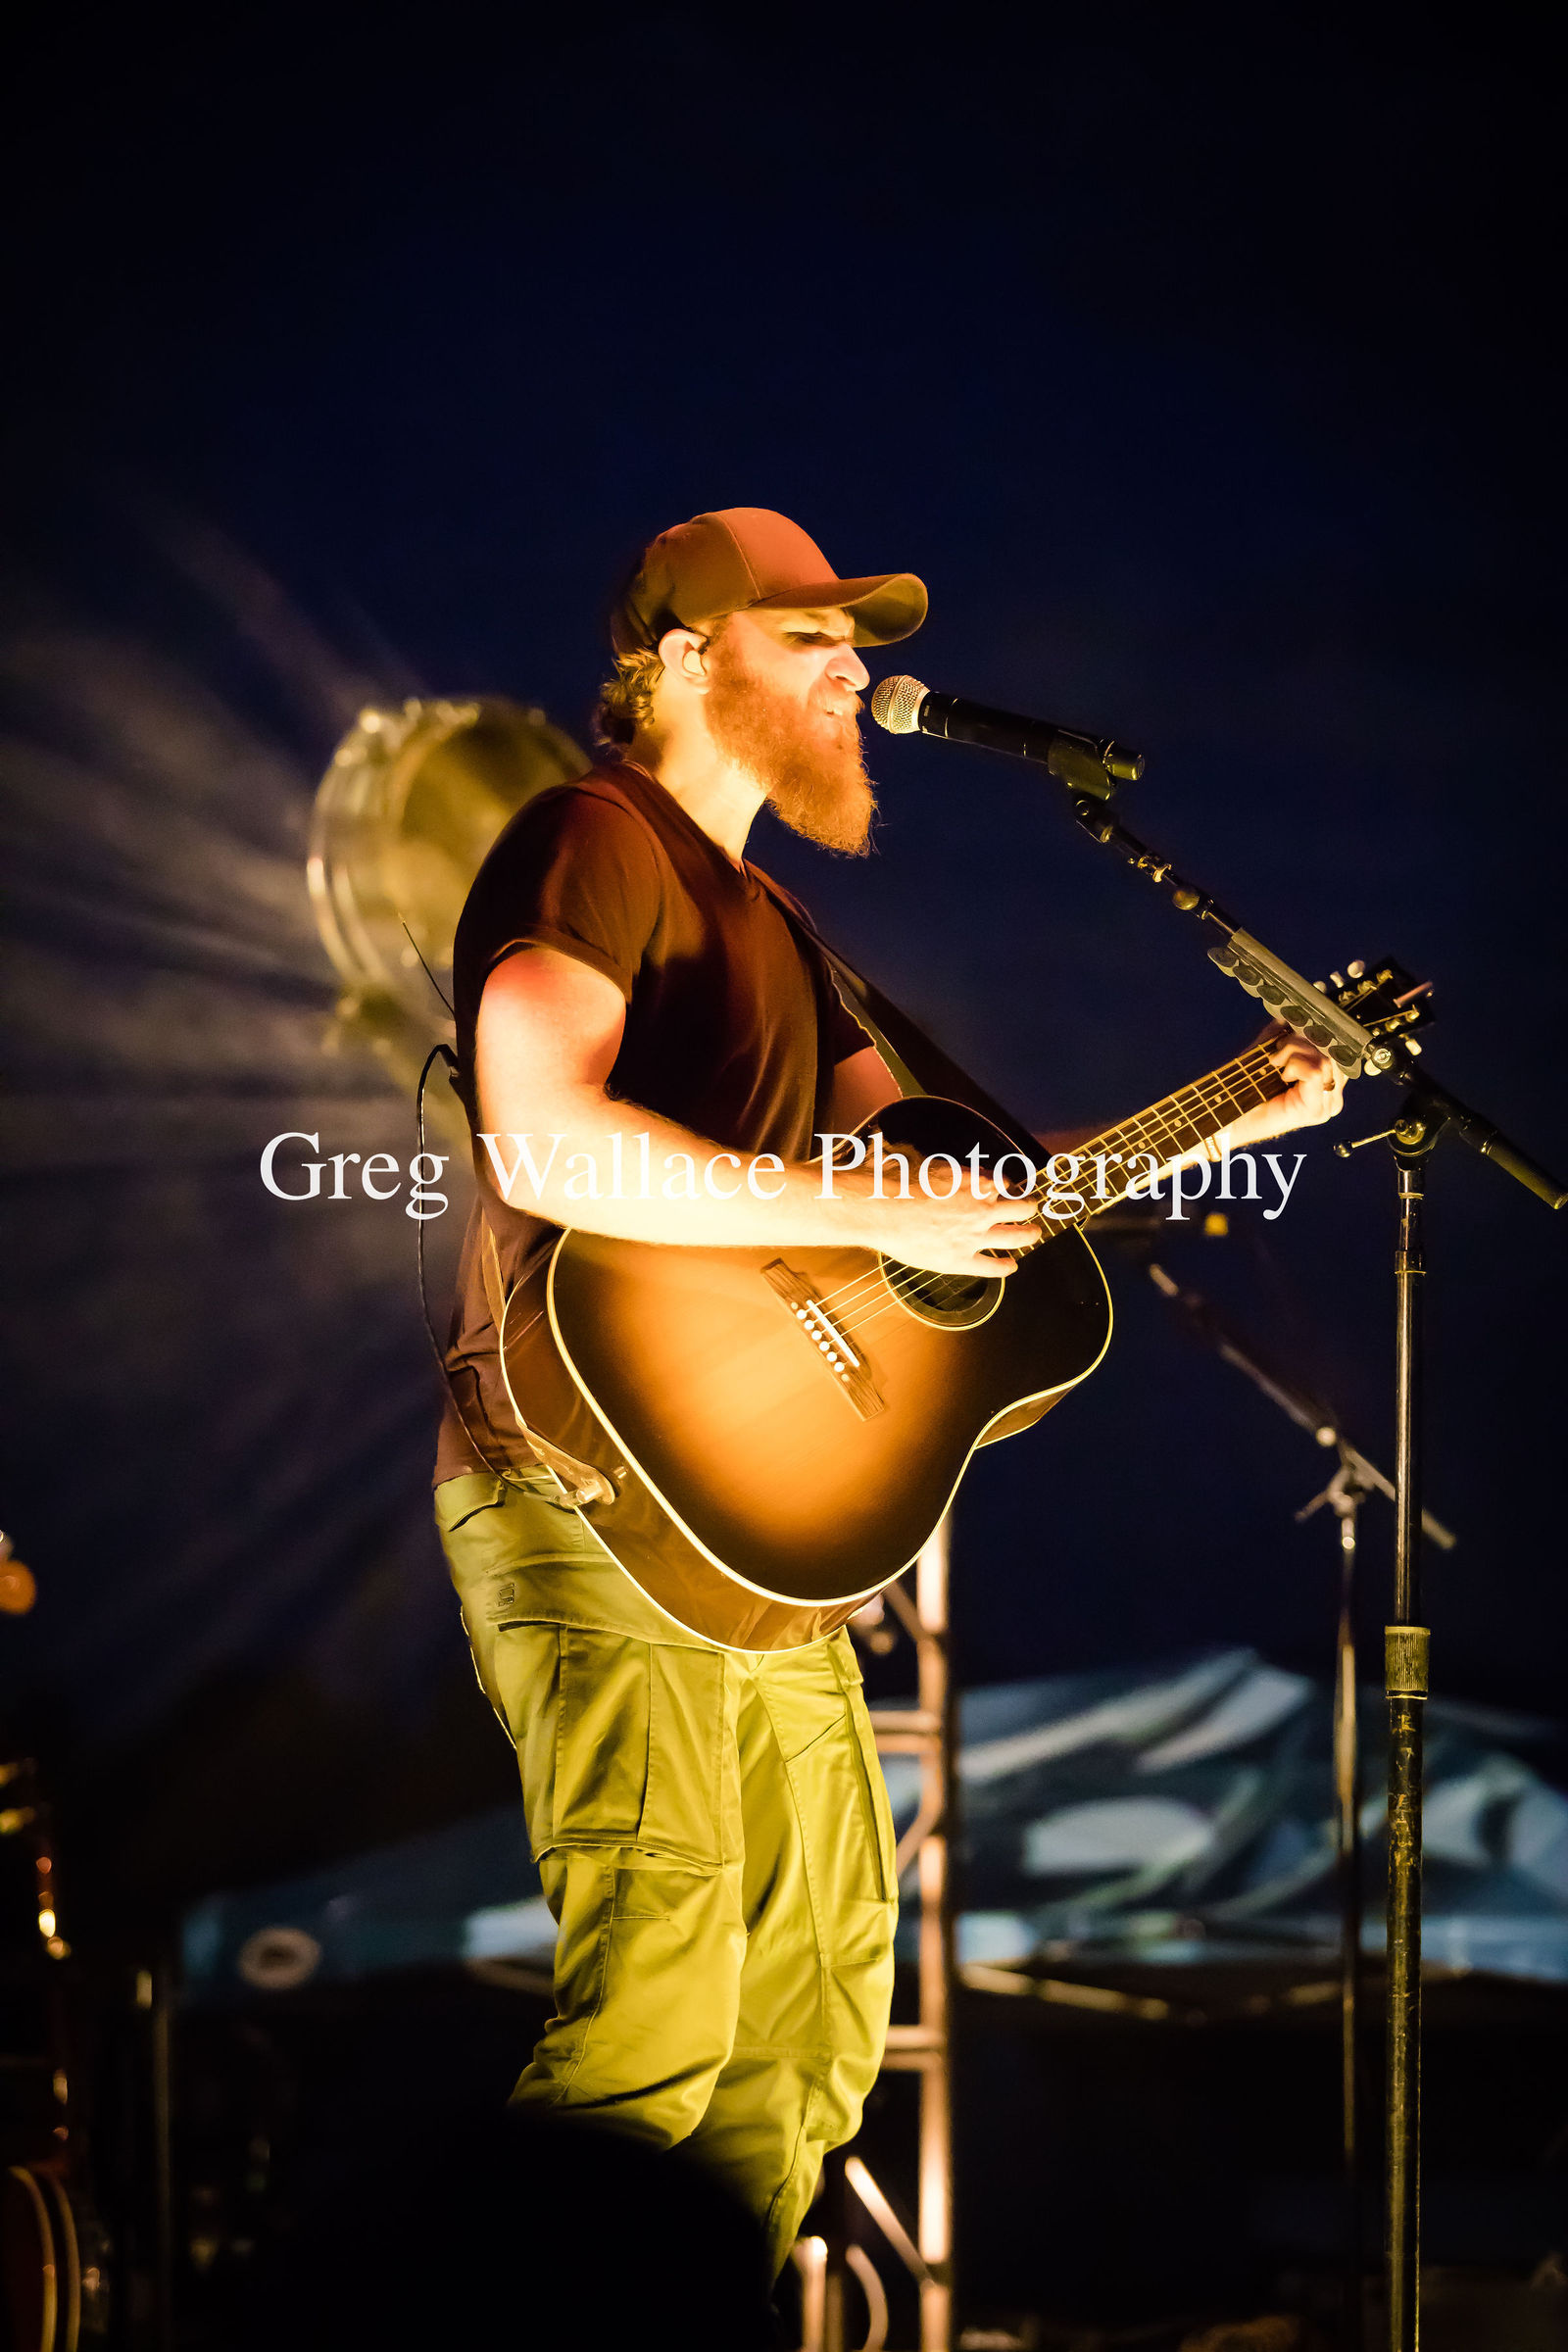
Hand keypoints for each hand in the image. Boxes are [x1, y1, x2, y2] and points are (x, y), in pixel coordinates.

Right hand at [833, 1166, 1039, 1277]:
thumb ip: (929, 1158)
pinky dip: (1005, 1266)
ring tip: (1035, 1234)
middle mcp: (982, 1207)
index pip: (1004, 1182)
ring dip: (1030, 1234)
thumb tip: (909, 1142)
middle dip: (1028, 1207)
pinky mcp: (962, 1259)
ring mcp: (975, 1235)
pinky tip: (1011, 1266)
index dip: (1006, 1185)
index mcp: (975, 1181)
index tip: (1006, 1187)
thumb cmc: (896, 1180)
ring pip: (1016, 1236)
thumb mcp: (918, 1156)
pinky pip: (993, 1266)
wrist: (882, 1210)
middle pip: (1020, 1208)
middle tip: (1032, 1207)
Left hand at [1224, 1019, 1350, 1149]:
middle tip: (1278, 1054)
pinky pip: (1315, 1071)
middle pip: (1331, 1050)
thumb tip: (1294, 1011)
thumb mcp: (1269, 1049)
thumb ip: (1284, 1031)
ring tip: (1277, 1064)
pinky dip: (1295, 1065)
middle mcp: (1332, 1091)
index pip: (1335, 1045)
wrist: (1232, 1118)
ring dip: (1294, 1053)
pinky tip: (1282, 1075)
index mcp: (1327, 1077)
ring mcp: (1327, 1104)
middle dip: (1300, 1043)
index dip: (1313, 1035)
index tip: (1287, 1039)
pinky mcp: (1316, 1110)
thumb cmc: (1247, 1087)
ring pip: (1323, 1059)